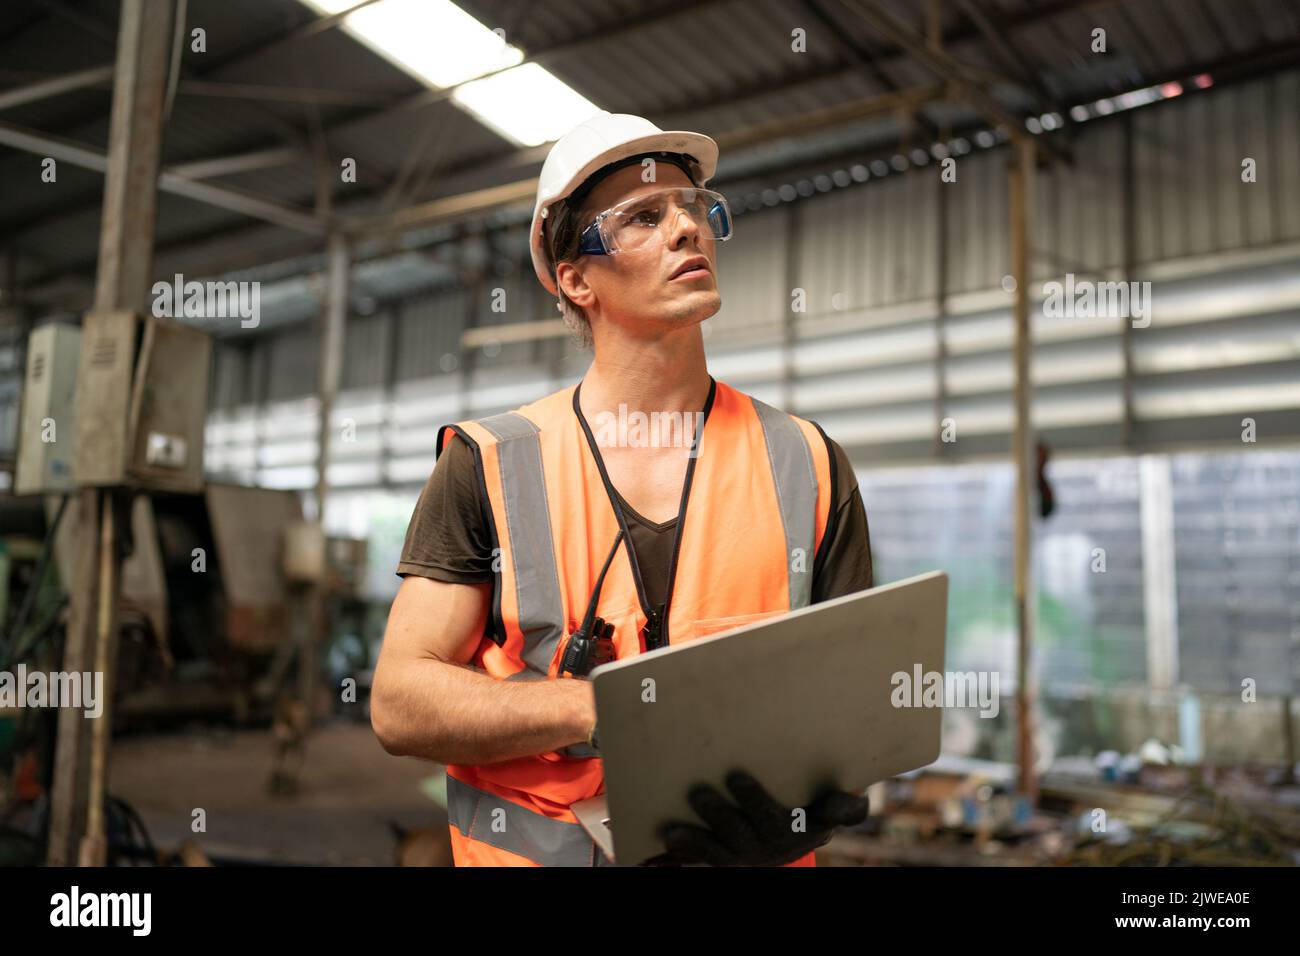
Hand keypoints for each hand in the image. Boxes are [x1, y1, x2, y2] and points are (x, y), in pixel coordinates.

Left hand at [645, 770, 868, 865]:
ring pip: (717, 852)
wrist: (792, 842)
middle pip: (739, 834)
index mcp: (791, 831)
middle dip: (717, 815)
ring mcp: (741, 857)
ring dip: (694, 842)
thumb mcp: (830, 809)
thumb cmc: (811, 812)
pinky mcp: (723, 861)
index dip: (752, 798)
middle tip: (698, 792)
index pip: (771, 817)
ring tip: (673, 829)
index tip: (735, 775)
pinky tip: (664, 841)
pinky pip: (702, 860)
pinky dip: (684, 854)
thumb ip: (844, 806)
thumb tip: (855, 803)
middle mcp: (765, 849)